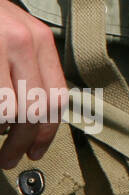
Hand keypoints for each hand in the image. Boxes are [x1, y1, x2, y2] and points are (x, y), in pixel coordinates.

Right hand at [0, 0, 66, 169]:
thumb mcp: (13, 35)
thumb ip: (27, 67)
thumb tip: (35, 116)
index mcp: (40, 39)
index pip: (57, 94)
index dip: (49, 130)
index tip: (38, 151)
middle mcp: (24, 41)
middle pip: (37, 108)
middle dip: (26, 142)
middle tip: (12, 160)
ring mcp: (1, 46)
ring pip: (11, 110)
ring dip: (6, 137)